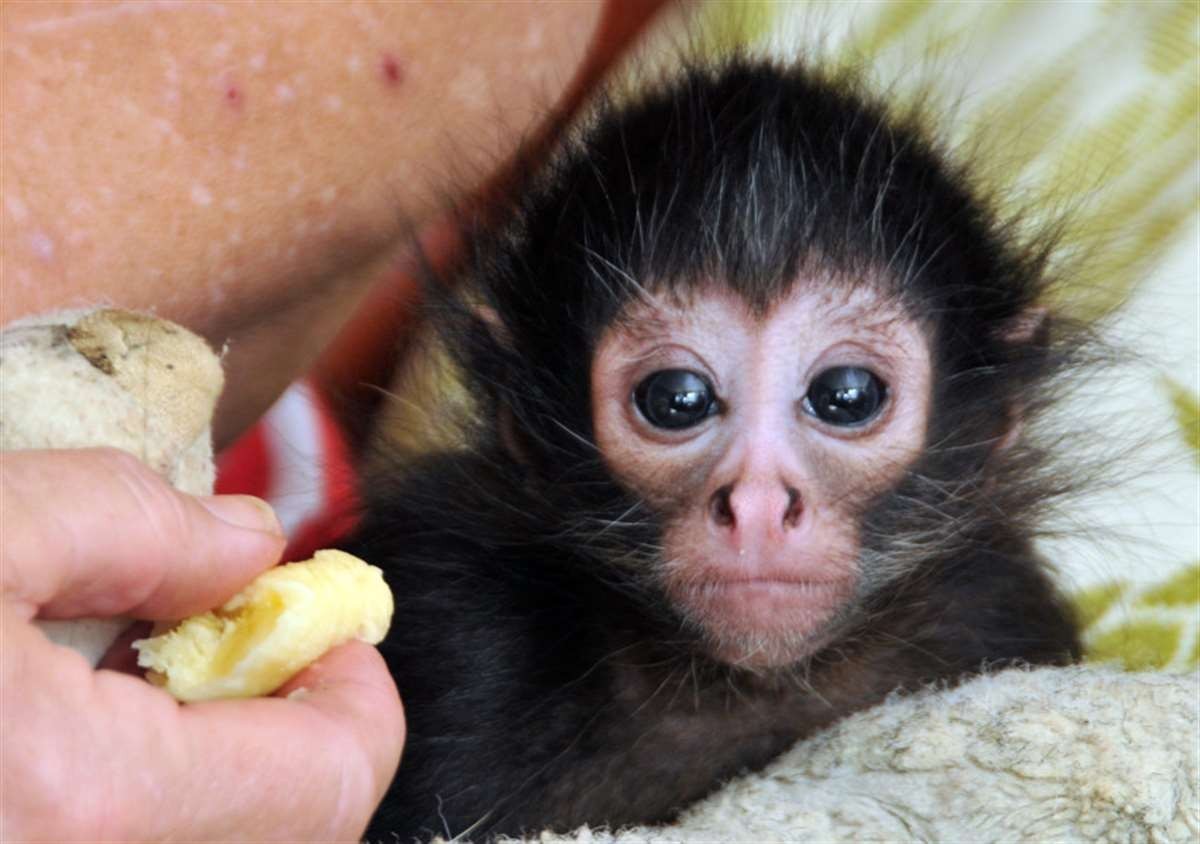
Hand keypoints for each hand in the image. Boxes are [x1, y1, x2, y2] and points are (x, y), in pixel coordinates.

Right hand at [1, 449, 403, 841]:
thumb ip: (133, 524)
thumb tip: (249, 543)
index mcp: (89, 799)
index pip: (333, 782)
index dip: (356, 693)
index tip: (322, 625)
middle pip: (287, 826)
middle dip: (286, 722)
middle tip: (231, 643)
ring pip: (214, 839)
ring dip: (218, 759)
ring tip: (137, 677)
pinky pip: (141, 843)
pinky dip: (142, 790)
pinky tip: (70, 726)